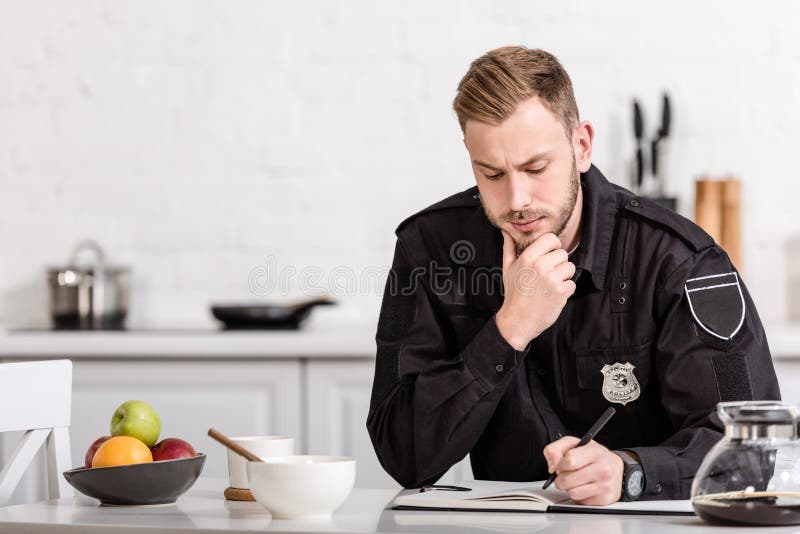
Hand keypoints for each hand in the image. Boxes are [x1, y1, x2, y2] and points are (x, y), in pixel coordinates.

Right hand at [495, 230, 575, 349]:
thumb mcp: (507, 268)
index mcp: (528, 257)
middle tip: (547, 275)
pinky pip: (572, 284)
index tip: (549, 255)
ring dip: (564, 276)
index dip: (553, 246)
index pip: (551, 238)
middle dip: (558, 264)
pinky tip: (553, 295)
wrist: (517, 320)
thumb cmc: (513, 293)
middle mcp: (540, 265)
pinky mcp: (561, 292)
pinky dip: (566, 290)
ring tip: (550, 285)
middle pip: (563, 253)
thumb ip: (508, 247)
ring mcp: (552, 279)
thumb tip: (506, 231)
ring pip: (570, 267)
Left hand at [542, 436, 623, 505]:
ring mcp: (605, 486)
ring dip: (570, 488)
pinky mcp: (604, 500)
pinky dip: (579, 495)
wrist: (617, 468)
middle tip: (567, 474)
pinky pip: (580, 501)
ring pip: (572, 493)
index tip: (562, 465)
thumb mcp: (574, 443)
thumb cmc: (594, 455)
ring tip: (577, 480)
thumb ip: (555, 449)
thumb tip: (552, 467)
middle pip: (567, 480)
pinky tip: (585, 487)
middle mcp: (602, 469)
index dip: (560, 464)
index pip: (569, 461)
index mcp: (594, 452)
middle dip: (561, 478)